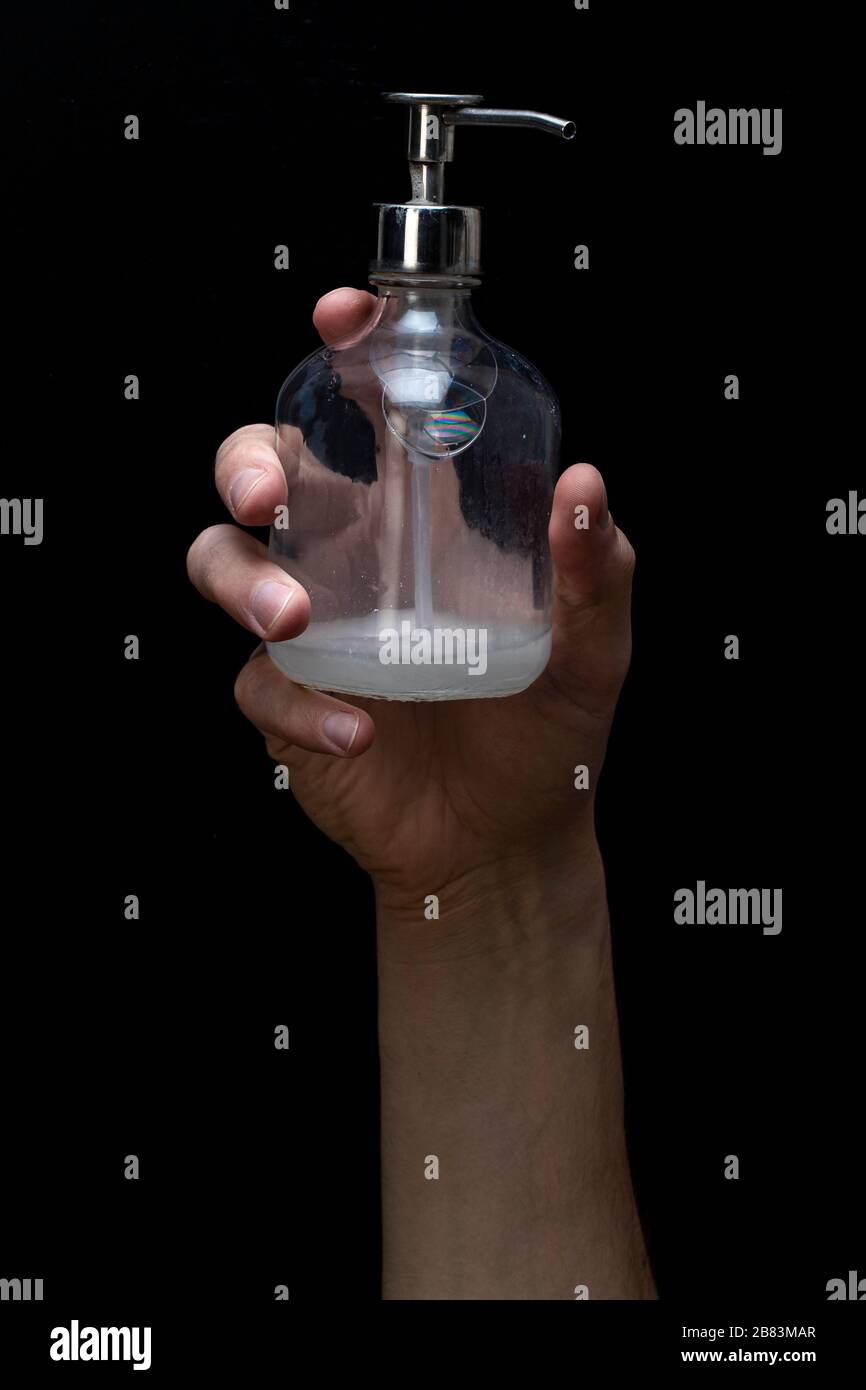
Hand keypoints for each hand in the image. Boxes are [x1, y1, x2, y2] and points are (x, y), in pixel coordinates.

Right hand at [187, 287, 635, 912]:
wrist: (505, 840)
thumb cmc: (545, 730)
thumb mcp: (591, 648)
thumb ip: (595, 572)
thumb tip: (586, 485)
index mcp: (413, 522)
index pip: (359, 419)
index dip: (340, 358)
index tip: (342, 319)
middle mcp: (348, 558)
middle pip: (257, 470)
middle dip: (245, 462)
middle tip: (269, 494)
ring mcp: (307, 629)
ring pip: (220, 562)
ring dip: (244, 581)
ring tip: (296, 621)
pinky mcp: (284, 701)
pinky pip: (259, 684)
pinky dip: (301, 704)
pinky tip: (361, 730)